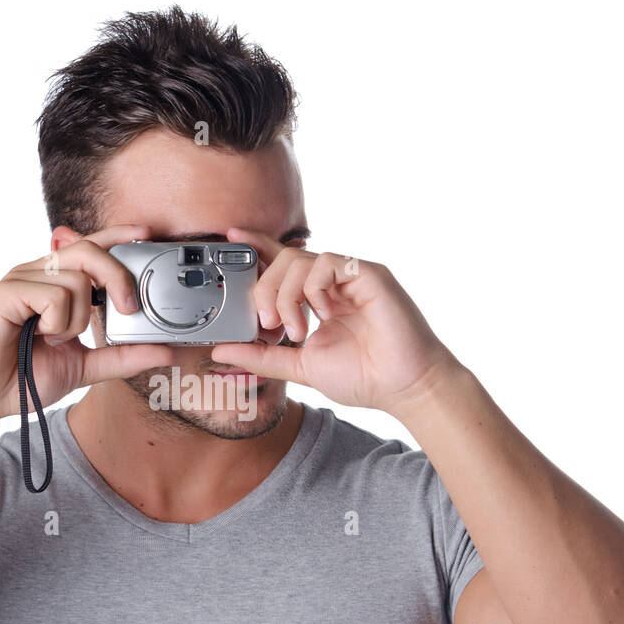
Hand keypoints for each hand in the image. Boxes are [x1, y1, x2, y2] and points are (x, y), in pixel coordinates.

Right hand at [0, 224, 174, 433]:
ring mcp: (21, 279)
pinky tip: (40, 337)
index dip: (118, 235)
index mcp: (54, 284)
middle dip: (118, 278)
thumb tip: (164, 352)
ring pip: (76, 278)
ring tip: (54, 339)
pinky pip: (54, 294)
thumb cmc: (20, 378)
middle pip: (91, 251)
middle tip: (128, 309)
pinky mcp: (7, 291)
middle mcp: (38, 274)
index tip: (147, 233)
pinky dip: (58, 322)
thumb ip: (121, 357)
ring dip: (77, 319)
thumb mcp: (83, 368)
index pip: (90, 246)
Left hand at [210, 227, 464, 414]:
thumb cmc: (363, 376)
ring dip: (286, 296)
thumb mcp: (300, 367)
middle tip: (268, 324)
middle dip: (265, 290)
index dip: (257, 247)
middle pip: (284, 260)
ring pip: (301, 260)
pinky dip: (314, 289)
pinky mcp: (369, 274)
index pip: (283, 263)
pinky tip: (322, 315)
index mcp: (318, 298)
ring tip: (296, 330)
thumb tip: (220, 351)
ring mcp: (352, 276)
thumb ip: (262, 356)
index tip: (231, 236)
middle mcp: (334, 282)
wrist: (403, 387)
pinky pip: (328, 263)